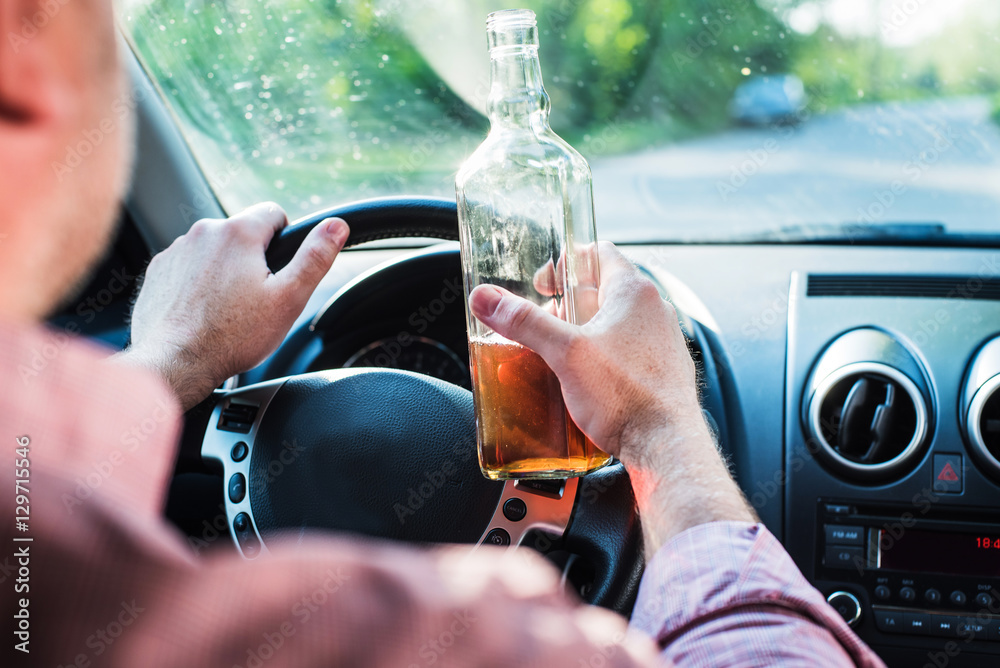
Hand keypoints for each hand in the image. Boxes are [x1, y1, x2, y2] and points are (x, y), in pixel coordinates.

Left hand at [116, 203, 348, 409]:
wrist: (175, 362)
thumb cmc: (232, 336)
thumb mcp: (288, 298)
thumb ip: (314, 257)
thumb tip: (336, 226)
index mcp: (238, 233)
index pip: (273, 213)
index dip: (285, 240)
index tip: (280, 270)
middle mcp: (203, 232)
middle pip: (243, 233)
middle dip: (253, 259)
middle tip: (256, 298)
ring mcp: (177, 250)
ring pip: (215, 250)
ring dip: (224, 269)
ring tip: (228, 308)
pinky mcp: (159, 270)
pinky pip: (189, 266)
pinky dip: (198, 282)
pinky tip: (203, 310)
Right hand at [469, 242, 754, 554]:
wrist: (666, 445)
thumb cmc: (627, 396)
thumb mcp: (564, 352)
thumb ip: (524, 322)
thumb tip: (487, 299)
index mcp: (633, 291)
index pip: (599, 252)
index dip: (565, 261)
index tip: (543, 283)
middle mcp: (654, 310)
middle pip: (603, 289)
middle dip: (567, 304)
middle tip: (542, 324)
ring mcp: (661, 341)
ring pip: (614, 323)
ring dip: (584, 332)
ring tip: (558, 353)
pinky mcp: (661, 371)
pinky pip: (626, 351)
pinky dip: (602, 356)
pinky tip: (584, 380)